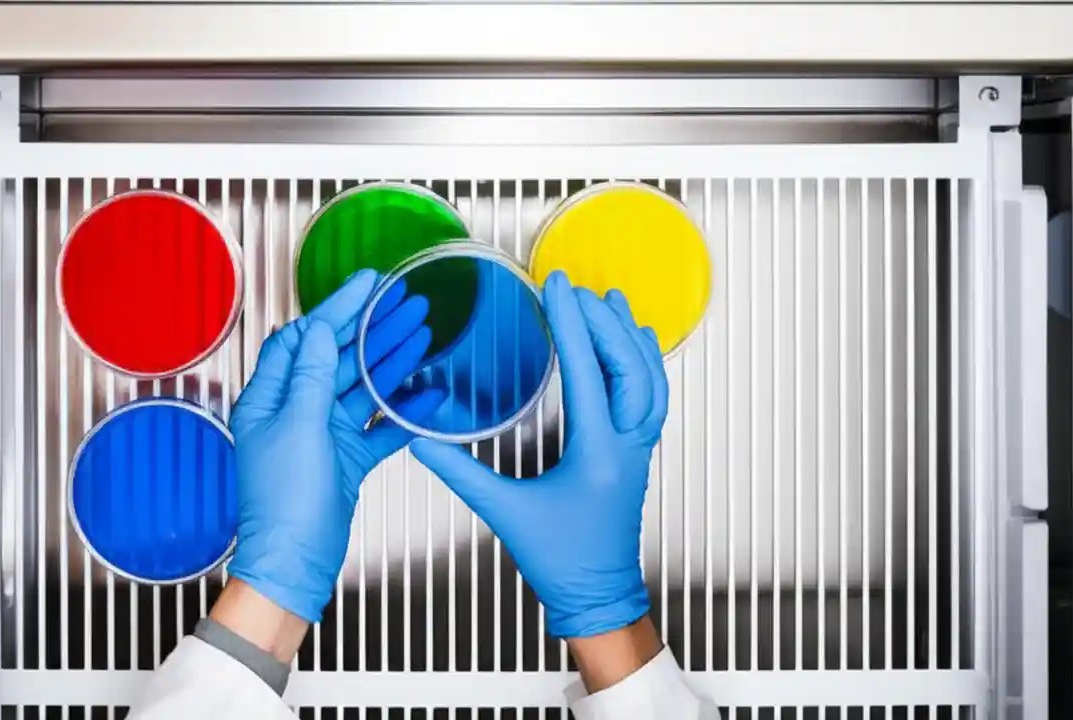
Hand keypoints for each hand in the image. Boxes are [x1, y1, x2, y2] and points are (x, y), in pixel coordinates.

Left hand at [228, 270, 442, 622]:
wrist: (295, 563)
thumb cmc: (284, 501)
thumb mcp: (299, 427)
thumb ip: (311, 377)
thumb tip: (316, 330)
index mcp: (270, 399)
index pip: (304, 339)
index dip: (336, 308)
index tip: (366, 284)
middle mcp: (296, 411)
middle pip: (337, 358)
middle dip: (373, 328)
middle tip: (406, 302)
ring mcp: (324, 435)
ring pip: (363, 387)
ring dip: (393, 360)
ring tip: (424, 333)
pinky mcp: (347, 460)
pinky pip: (380, 427)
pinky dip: (405, 413)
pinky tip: (431, 396)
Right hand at [412, 272, 668, 637]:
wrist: (598, 597)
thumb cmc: (561, 560)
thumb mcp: (505, 512)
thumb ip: (461, 473)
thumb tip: (421, 441)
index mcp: (597, 453)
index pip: (588, 372)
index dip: (572, 323)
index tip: (557, 287)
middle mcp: (627, 444)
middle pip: (628, 365)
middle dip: (601, 321)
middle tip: (576, 288)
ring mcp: (639, 447)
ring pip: (648, 376)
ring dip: (627, 335)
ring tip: (608, 300)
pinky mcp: (638, 452)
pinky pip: (651, 394)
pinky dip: (642, 360)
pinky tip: (633, 343)